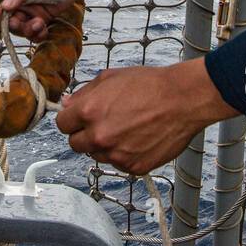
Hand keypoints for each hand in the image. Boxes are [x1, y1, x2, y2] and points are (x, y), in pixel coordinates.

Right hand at [0, 0, 90, 41]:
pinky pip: (33, 31)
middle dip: (7, 23)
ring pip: (16, 26)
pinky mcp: (41, 16)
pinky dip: (36, 34)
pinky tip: (44, 29)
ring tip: (38, 24)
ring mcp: (28, 6)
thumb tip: (6, 6)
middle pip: (1, 15)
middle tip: (18, 23)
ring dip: (24, 30)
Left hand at [55, 60, 236, 175]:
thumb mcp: (110, 78)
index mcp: (88, 111)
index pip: (62, 125)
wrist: (183, 100)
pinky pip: (118, 164)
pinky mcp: (133, 167)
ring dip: (104, 145)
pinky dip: (123, 154)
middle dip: (84, 134)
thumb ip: (83, 93)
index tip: (80, 118)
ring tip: (126, 128)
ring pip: (96, 155)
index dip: (71, 120)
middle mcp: (99, 136)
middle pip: (75, 144)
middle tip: (103, 123)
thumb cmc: (149, 85)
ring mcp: (116, 154)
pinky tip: (137, 138)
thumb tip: (66, 105)